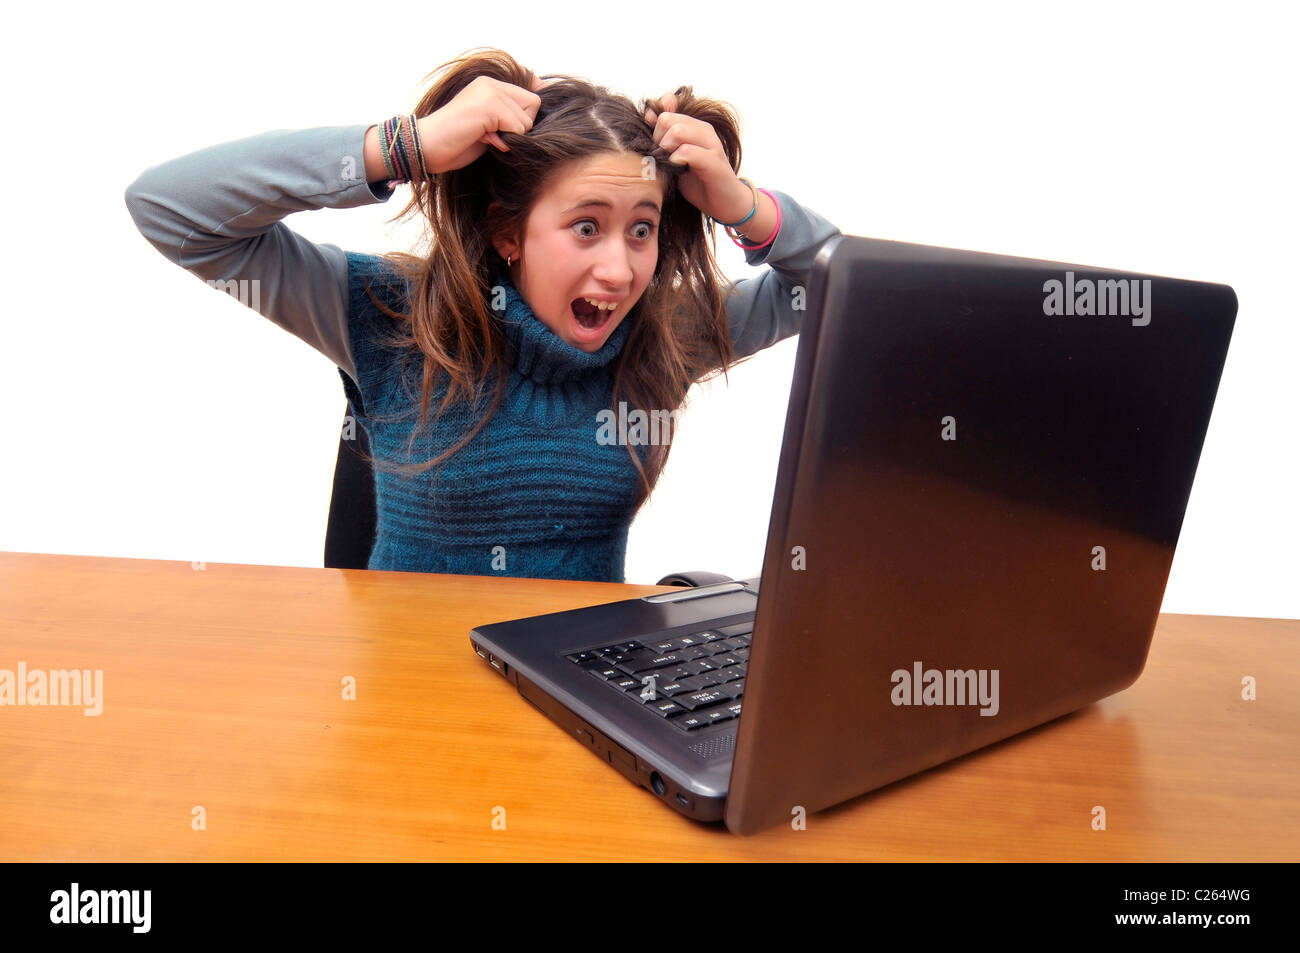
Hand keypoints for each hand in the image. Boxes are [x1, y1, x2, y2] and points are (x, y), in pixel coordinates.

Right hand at [419, 74, 547, 174]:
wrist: (427, 146)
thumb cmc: (456, 142)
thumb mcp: (488, 126)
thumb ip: (507, 118)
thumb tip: (533, 123)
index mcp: (489, 85)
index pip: (531, 89)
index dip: (530, 112)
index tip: (520, 127)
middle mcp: (490, 83)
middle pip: (533, 104)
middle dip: (520, 126)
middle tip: (494, 135)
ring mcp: (490, 92)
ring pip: (526, 120)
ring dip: (510, 136)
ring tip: (485, 137)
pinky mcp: (489, 105)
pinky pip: (518, 128)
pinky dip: (505, 141)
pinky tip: (485, 140)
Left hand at [643, 92, 751, 223]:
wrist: (725, 203)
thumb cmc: (697, 181)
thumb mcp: (675, 158)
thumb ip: (663, 138)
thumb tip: (648, 114)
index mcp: (694, 126)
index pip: (667, 105)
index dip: (654, 124)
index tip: (655, 143)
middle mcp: (703, 130)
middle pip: (667, 119)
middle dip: (657, 139)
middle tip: (660, 158)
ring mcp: (711, 144)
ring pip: (677, 131)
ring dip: (666, 149)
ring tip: (668, 164)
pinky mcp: (715, 162)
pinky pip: (689, 152)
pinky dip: (677, 160)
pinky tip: (677, 169)